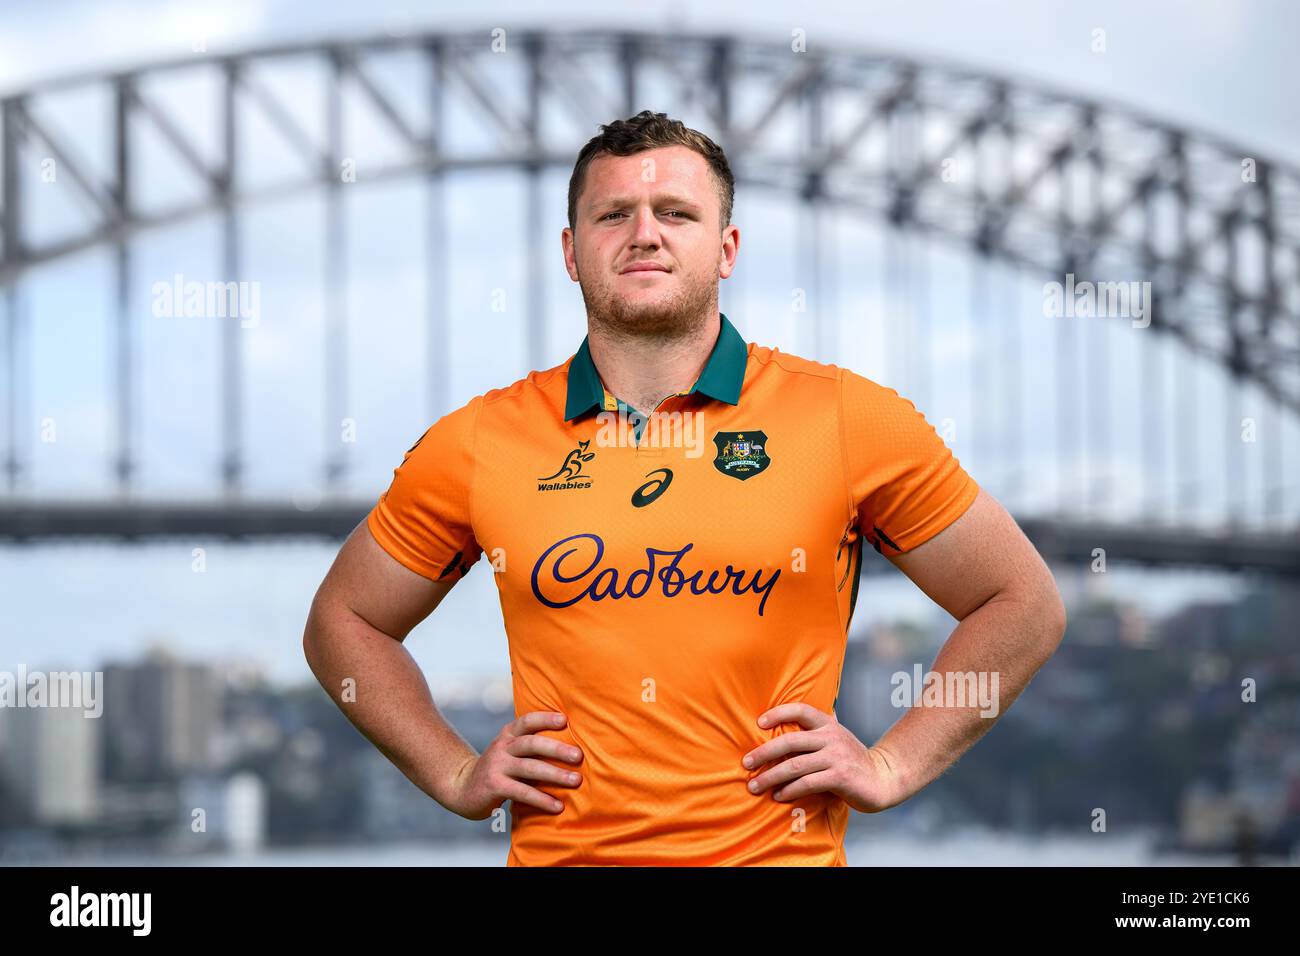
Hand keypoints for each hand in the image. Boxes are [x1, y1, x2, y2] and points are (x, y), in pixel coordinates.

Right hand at [442, 711, 583, 819]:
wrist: (462, 789)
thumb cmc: (498, 769)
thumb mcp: (510, 751)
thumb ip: (531, 746)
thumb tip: (572, 747)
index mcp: (508, 735)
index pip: (527, 721)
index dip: (545, 718)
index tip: (565, 720)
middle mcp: (502, 747)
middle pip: (532, 743)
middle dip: (557, 749)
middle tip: (578, 756)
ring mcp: (497, 766)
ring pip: (530, 768)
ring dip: (555, 775)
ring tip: (576, 780)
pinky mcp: (494, 786)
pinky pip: (522, 792)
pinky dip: (541, 799)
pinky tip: (558, 806)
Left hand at [742, 702, 903, 812]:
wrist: (883, 778)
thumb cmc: (851, 760)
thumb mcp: (835, 739)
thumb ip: (815, 733)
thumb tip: (782, 726)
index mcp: (828, 724)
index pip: (800, 710)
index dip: (778, 713)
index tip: (758, 723)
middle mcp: (831, 737)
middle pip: (790, 741)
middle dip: (763, 752)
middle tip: (745, 763)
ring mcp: (836, 757)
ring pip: (795, 765)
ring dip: (770, 777)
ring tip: (754, 786)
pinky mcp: (840, 777)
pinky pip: (807, 783)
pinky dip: (789, 790)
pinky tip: (778, 796)